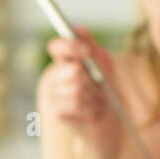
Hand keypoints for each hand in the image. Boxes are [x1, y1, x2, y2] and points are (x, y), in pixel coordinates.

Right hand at [38, 25, 121, 156]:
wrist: (106, 131)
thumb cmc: (106, 100)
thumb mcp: (106, 72)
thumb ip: (93, 51)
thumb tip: (79, 27)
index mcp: (65, 63)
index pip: (57, 46)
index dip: (69, 45)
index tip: (86, 51)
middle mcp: (55, 76)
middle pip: (71, 68)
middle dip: (91, 79)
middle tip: (98, 88)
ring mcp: (53, 94)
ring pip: (76, 87)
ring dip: (94, 96)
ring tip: (98, 103)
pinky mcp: (55, 110)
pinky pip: (75, 102)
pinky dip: (90, 108)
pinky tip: (92, 113)